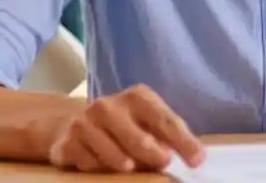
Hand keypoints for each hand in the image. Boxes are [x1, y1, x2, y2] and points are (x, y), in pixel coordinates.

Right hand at [49, 84, 204, 172]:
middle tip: (164, 162)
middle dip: (153, 153)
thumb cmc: (124, 126)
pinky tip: (102, 167)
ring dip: (124, 163)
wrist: (74, 124)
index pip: (165, 121)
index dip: (183, 141)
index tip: (197, 160)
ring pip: (111, 152)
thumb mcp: (147, 123)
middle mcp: (109, 106)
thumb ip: (168, 137)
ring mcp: (86, 123)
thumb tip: (195, 156)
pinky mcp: (68, 142)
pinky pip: (88, 162)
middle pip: (138, 137)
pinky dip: (99, 168)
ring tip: (131, 167)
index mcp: (137, 98)